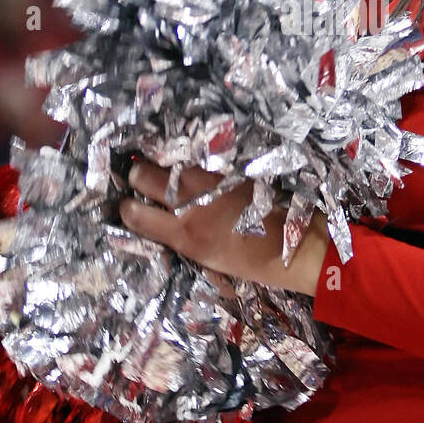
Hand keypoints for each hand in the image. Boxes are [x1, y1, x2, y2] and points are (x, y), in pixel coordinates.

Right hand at [119, 161, 331, 297]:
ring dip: (161, 164)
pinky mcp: (230, 168)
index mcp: (185, 234)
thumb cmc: (253, 264)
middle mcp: (192, 203)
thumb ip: (179, 237)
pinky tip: (187, 163)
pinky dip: (188, 160)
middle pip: (144, 175)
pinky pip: (198, 157)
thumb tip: (157, 221)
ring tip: (160, 168)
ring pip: (169, 160)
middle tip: (138, 178)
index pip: (134, 213)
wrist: (298, 247)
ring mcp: (211, 180)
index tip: (127, 206)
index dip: (125, 208)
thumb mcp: (206, 260)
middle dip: (136, 176)